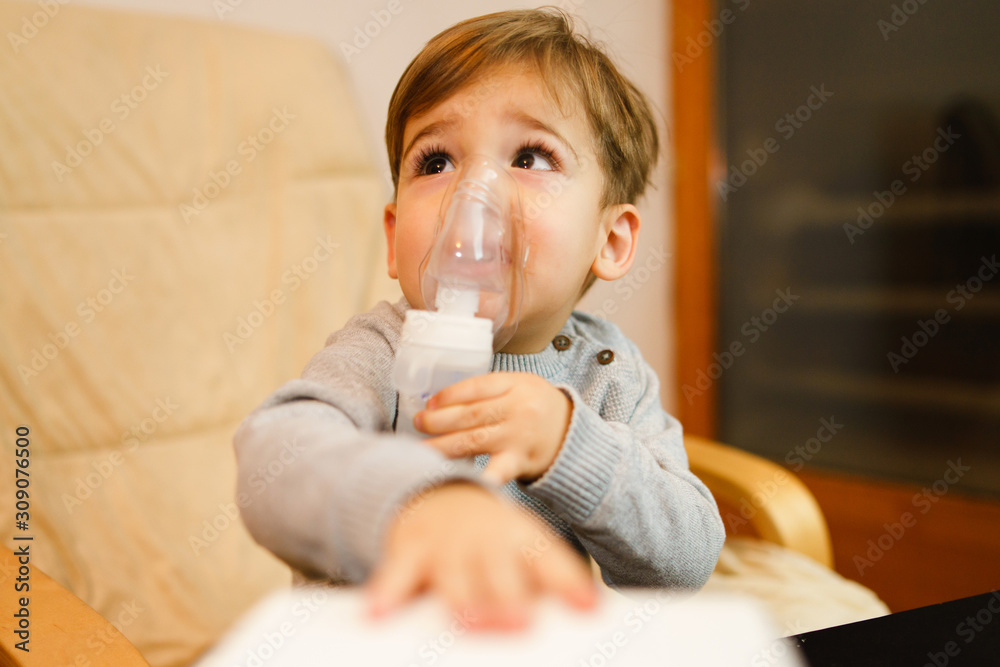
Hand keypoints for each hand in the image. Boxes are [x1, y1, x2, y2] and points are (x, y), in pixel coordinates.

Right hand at [366, 482, 596, 628]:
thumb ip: (555, 578)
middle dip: (509, 597)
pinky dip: (387, 591)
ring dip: (461, 600)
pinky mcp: (408, 549)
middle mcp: (485, 540)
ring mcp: (446, 544)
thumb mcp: (525, 546)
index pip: (549, 561)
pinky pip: (395, 573)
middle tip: (520, 623)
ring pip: (453, 576)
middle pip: (499, 572)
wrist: (436, 494)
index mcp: (522, 538)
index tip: (588, 607)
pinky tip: (379, 612)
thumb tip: (596, 610)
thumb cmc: (493, 538)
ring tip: (467, 622)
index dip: (568, 583)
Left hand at [414, 372, 571, 484]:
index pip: (475, 388)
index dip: (448, 396)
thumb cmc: (539, 408)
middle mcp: (517, 409)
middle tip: (418, 423)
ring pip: (471, 440)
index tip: (430, 403)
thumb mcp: (522, 385)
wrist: (573, 436)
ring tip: (421, 448)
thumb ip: (489, 389)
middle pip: (469, 415)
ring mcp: (518, 437)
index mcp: (516, 385)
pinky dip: (476, 476)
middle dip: (438, 420)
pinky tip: (454, 480)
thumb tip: (441, 401)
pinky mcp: (519, 462)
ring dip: (442, 445)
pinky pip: (495, 470)